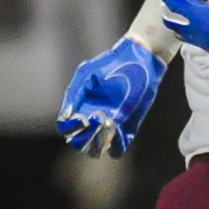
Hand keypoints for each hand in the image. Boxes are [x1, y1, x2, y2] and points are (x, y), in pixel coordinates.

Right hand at [57, 36, 165, 157]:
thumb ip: (75, 93)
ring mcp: (110, 126)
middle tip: (97, 119)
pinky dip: (115, 145)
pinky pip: (118, 149)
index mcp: (80, 107)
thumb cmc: (112, 64)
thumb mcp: (87, 74)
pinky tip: (118, 128)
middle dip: (84, 137)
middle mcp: (92, 120)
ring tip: (109, 122)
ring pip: (96, 149)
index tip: (82, 117)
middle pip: (79, 143)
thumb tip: (66, 115)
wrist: (141, 59)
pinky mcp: (128, 129)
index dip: (71, 128)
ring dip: (99, 142)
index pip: (67, 128)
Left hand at [153, 0, 208, 81]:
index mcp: (200, 18)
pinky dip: (190, 30)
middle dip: (167, 7)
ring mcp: (204, 43)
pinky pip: (193, 39)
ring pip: (181, 33)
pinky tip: (201, 24)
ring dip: (177, 22)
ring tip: (179, 11)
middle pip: (172, 20)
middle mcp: (197, 32)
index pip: (174, 1)